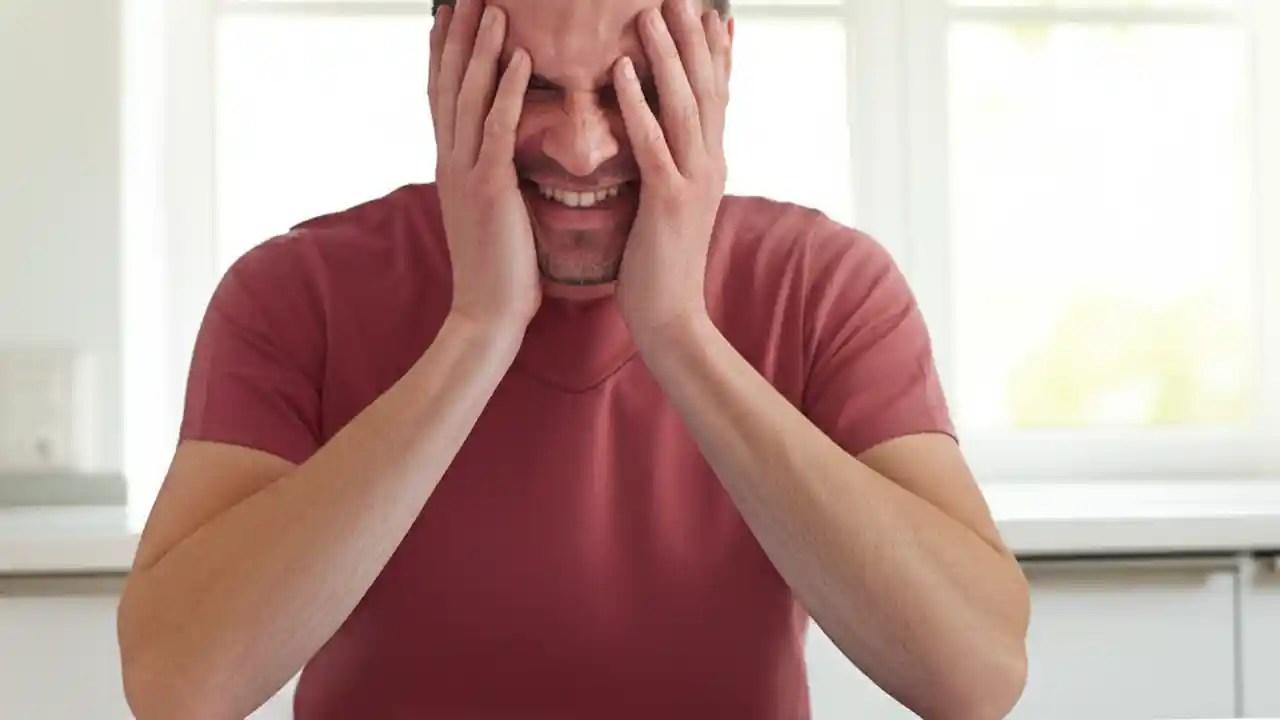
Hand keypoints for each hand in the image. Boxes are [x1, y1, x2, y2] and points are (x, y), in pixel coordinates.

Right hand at [430, 0, 540, 332]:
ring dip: (481, 47)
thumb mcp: (492, 210)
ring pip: (468, 97)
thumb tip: (507, 151)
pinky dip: (505, 90)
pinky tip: (519, 57)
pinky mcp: (488, 190)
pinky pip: (496, 129)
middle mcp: (451, 161)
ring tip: (493, 6)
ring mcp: (465, 174)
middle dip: (457, 34)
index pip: (444, 95)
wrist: (488, 315)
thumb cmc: (501, 267)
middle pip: (448, 83)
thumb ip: (493, 174)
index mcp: (452, 165)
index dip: (446, 51)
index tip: (451, 12)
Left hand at [612, 0, 731, 339]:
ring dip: (666, 55)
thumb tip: (667, 136)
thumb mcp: (674, 204)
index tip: (705, 10)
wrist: (670, 317)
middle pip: (707, 86)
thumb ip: (674, 164)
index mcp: (710, 164)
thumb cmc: (660, 263)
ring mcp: (693, 181)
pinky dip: (637, 103)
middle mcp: (710, 164)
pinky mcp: (668, 200)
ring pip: (685, 105)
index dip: (713, 50)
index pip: (717, 94)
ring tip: (649, 13)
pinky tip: (619, 71)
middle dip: (693, 37)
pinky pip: (652, 142)